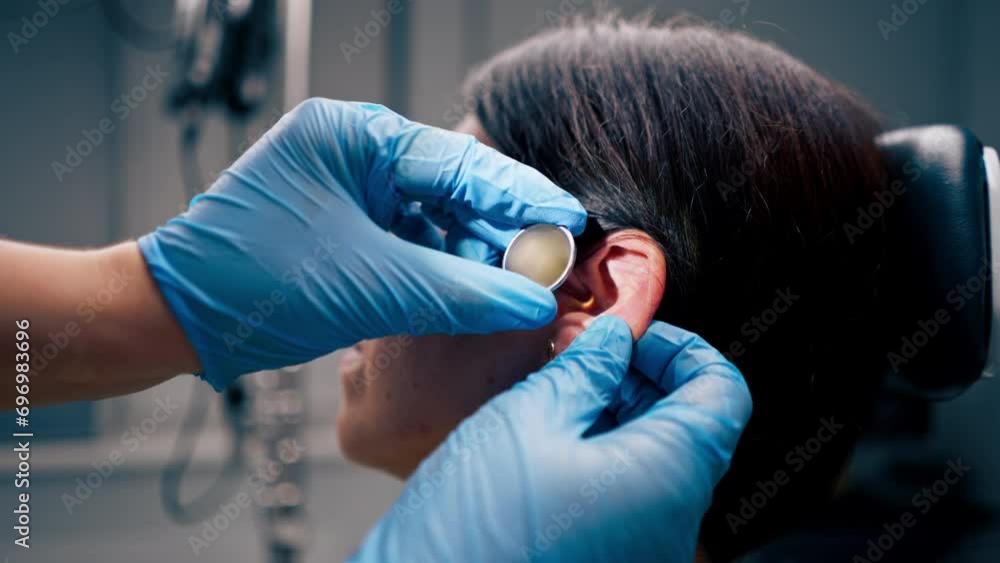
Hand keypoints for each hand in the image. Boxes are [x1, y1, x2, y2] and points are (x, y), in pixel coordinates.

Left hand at [138, 98, 585, 388]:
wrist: (173, 320)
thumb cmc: (247, 283)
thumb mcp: (370, 286)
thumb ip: (462, 292)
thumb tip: (535, 302)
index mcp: (352, 136)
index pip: (459, 161)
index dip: (520, 196)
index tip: (569, 222)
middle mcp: (354, 152)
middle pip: (454, 186)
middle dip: (503, 228)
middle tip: (552, 263)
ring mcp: (350, 189)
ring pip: (437, 217)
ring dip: (478, 253)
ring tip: (521, 285)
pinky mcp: (348, 227)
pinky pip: (414, 241)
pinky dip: (447, 268)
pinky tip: (479, 292)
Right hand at [351, 316, 752, 562]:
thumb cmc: (475, 530)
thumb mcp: (529, 419)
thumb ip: (585, 368)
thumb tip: (612, 337)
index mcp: (667, 475)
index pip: (722, 392)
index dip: (681, 348)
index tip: (632, 331)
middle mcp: (672, 522)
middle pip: (690, 425)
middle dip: (641, 375)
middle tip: (581, 350)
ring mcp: (645, 548)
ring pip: (658, 460)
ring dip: (619, 412)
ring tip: (557, 386)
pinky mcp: (613, 560)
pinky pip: (631, 495)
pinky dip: (604, 453)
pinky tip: (551, 433)